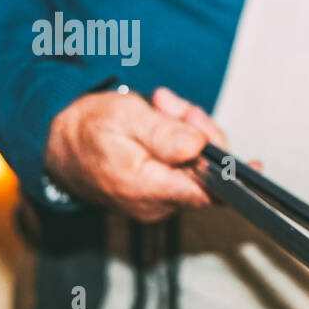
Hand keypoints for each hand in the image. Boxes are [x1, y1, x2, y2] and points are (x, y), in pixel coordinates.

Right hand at [44, 86, 226, 221]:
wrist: (55, 143)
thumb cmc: (86, 128)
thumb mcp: (125, 117)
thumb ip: (162, 134)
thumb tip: (197, 147)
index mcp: (147, 187)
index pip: (205, 192)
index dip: (231, 176)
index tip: (253, 166)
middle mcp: (156, 203)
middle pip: (205, 173)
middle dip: (199, 133)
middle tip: (172, 105)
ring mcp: (157, 202)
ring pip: (195, 168)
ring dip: (187, 133)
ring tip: (160, 107)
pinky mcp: (158, 195)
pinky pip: (183, 170)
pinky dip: (179, 145)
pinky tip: (162, 124)